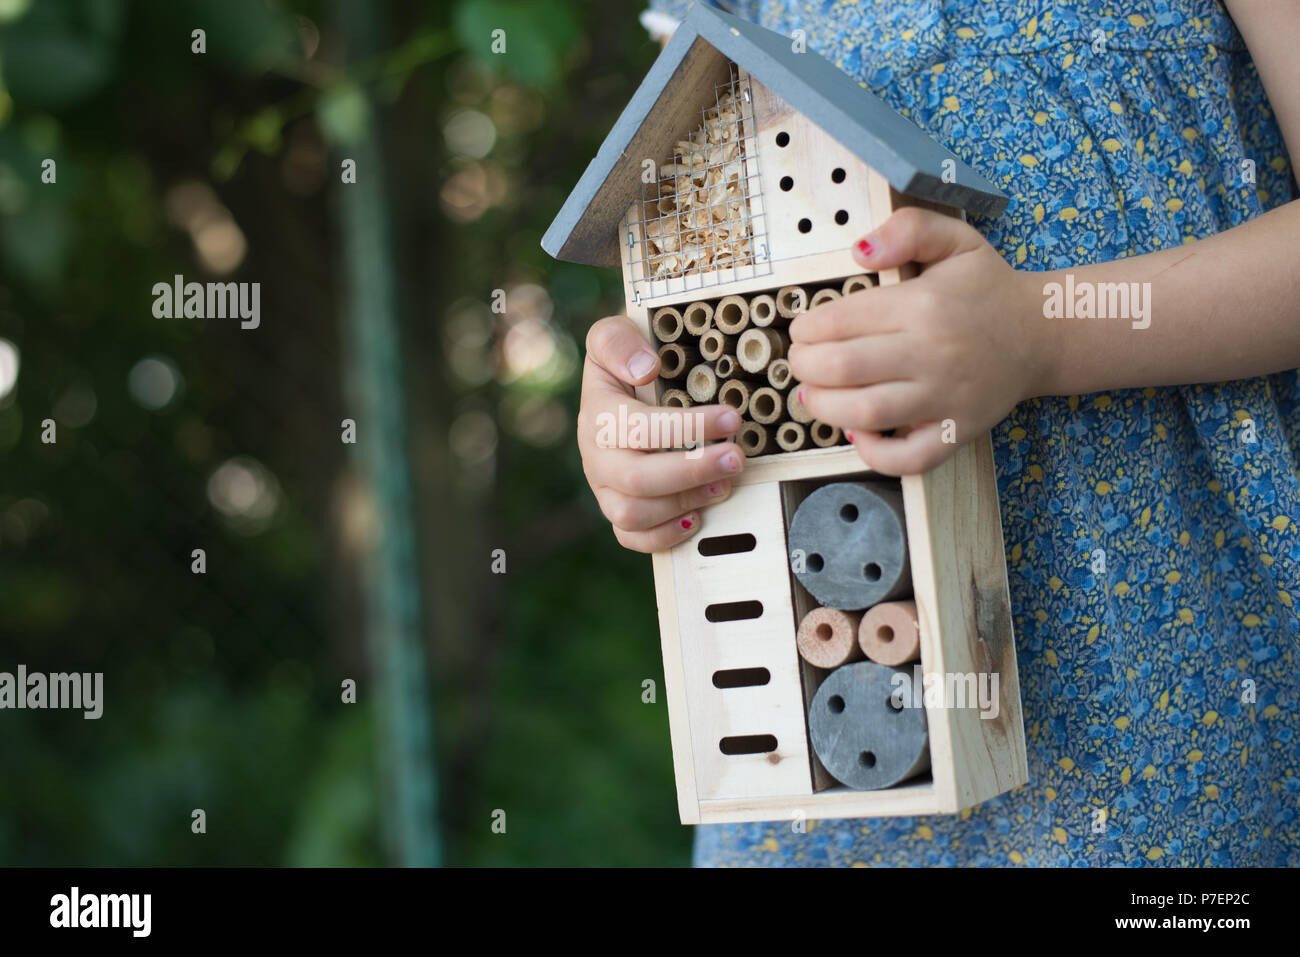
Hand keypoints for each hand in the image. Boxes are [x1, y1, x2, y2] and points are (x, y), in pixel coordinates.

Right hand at [578, 316, 746, 551]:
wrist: (617, 389)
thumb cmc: (625, 363)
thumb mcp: (614, 335)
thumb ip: (617, 341)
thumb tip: (644, 370)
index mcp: (597, 415)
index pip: (640, 428)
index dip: (689, 427)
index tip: (731, 419)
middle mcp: (596, 457)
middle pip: (637, 479)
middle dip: (693, 471)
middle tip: (736, 458)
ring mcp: (605, 488)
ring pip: (634, 513)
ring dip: (684, 502)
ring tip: (725, 484)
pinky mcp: (617, 511)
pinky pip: (632, 537)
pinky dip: (664, 534)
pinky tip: (696, 517)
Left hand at [787, 208, 1045, 474]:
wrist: (1042, 333)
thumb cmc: (987, 288)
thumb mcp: (955, 239)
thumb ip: (908, 230)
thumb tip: (859, 251)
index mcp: (923, 305)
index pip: (839, 321)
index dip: (806, 329)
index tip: (802, 331)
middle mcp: (932, 353)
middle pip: (841, 368)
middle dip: (804, 366)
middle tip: (800, 362)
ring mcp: (946, 398)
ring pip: (864, 413)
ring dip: (823, 407)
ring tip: (812, 394)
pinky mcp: (957, 431)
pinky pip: (908, 459)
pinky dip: (873, 453)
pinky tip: (857, 433)